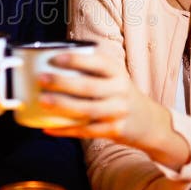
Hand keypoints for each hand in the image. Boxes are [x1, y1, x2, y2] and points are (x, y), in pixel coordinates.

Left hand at [39, 51, 189, 168]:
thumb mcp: (114, 76)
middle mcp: (120, 91)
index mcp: (118, 72)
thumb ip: (91, 69)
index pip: (98, 62)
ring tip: (42, 101)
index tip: (55, 58)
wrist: (149, 122)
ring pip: (86, 110)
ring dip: (62, 105)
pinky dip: (65, 130)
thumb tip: (51, 60)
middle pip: (89, 87)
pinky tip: (48, 128)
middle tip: (41, 79)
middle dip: (63, 82)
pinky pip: (85, 131)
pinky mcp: (114, 131)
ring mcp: (118, 112)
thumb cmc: (120, 94)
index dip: (76, 59)